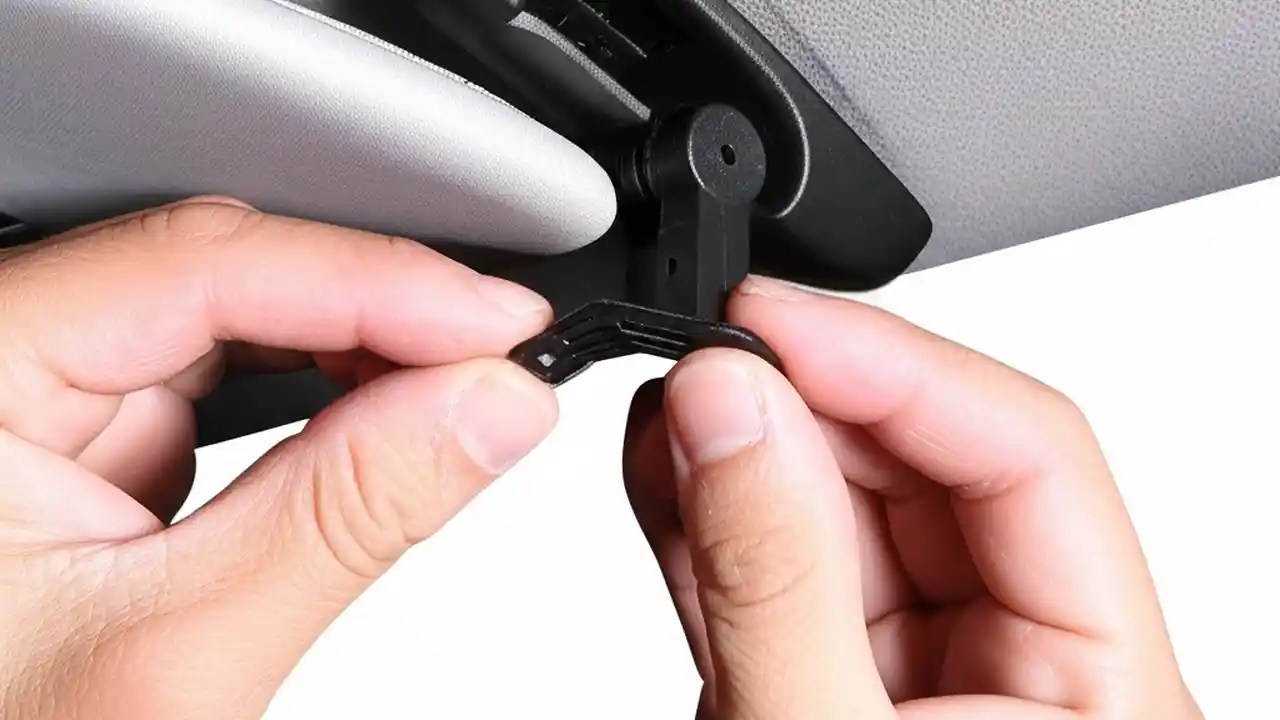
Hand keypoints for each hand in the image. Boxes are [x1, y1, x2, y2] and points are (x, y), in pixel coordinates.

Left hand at [0, 198, 558, 718]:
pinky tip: (385, 424)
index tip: (498, 327)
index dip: (373, 284)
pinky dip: (325, 404)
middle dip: (381, 316)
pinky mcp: (93, 450)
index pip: (196, 268)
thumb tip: (488, 408)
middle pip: (223, 278)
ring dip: (362, 356)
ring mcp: (42, 406)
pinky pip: (229, 386)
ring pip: (235, 326)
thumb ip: (343, 516)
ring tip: (460, 396)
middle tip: (501, 364)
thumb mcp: (177, 653)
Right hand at [624, 277, 1201, 718]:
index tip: (773, 323)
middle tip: (703, 363)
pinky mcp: (825, 681)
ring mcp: (912, 676)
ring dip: (740, 453)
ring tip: (670, 412)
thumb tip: (730, 408)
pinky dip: (706, 518)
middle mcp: (1015, 669)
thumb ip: (780, 578)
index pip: (1030, 455)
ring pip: (838, 511)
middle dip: (800, 402)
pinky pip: (775, 569)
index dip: (897, 365)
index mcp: (1101, 691)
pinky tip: (664, 469)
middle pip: (923, 467)